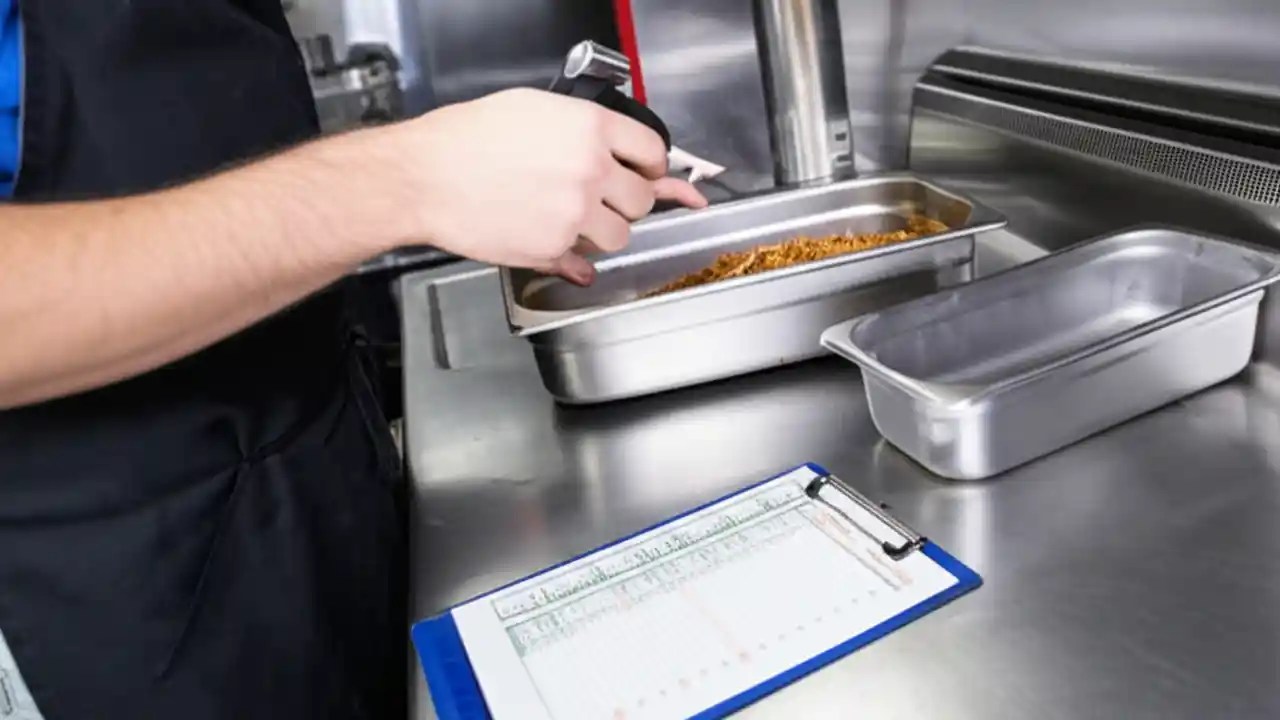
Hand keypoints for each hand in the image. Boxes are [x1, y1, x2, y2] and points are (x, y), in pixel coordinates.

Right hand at [389, 88, 707, 283]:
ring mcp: (575, 213)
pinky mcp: (554, 247)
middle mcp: (590, 170)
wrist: (425, 176)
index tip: (647, 172)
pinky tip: (566, 251)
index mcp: (590, 128)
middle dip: (627, 201)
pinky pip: (585, 263)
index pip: (652, 151)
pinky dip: (578, 261)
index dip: (652, 166)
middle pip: (642, 199)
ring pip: (621, 236)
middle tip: (605, 199)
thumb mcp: (533, 110)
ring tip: (576, 221)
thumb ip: (584, 131)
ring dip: (605, 232)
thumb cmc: (467, 138)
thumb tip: (620, 155)